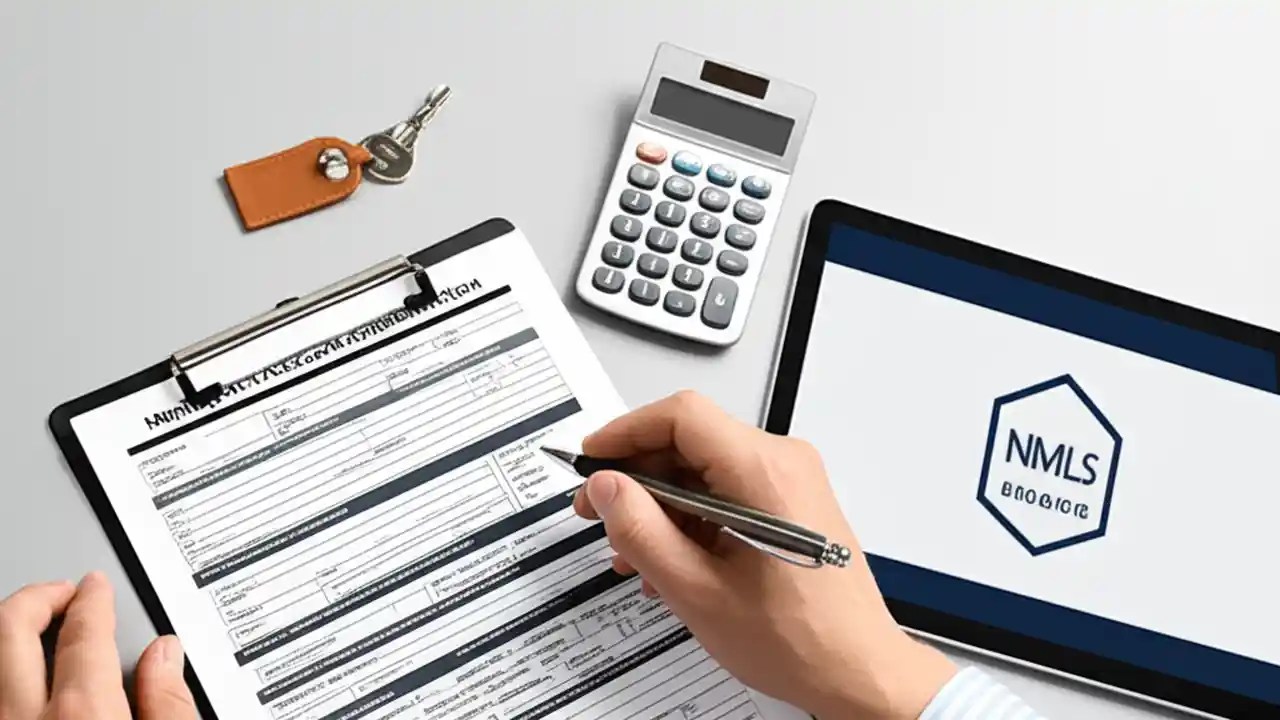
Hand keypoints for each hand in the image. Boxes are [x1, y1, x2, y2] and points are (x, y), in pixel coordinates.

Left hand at [0, 572, 196, 719]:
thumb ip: (169, 705)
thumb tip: (165, 655)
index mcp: (84, 715)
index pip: (84, 635)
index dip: (92, 600)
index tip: (95, 587)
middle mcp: (24, 719)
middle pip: (12, 631)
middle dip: (37, 598)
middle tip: (60, 592)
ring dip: (10, 629)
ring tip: (33, 620)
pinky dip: (2, 665)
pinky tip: (16, 666)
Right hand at [574, 392, 956, 719]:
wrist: (858, 671)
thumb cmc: (800, 640)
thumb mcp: (697, 590)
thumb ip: (642, 531)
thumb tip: (607, 487)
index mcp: (764, 472)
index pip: (681, 416)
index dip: (626, 432)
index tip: (593, 458)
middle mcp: (784, 464)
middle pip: (690, 441)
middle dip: (637, 476)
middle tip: (600, 511)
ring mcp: (791, 482)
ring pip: (705, 469)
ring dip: (661, 504)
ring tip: (633, 551)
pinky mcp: (791, 503)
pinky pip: (727, 490)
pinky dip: (691, 516)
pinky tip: (669, 558)